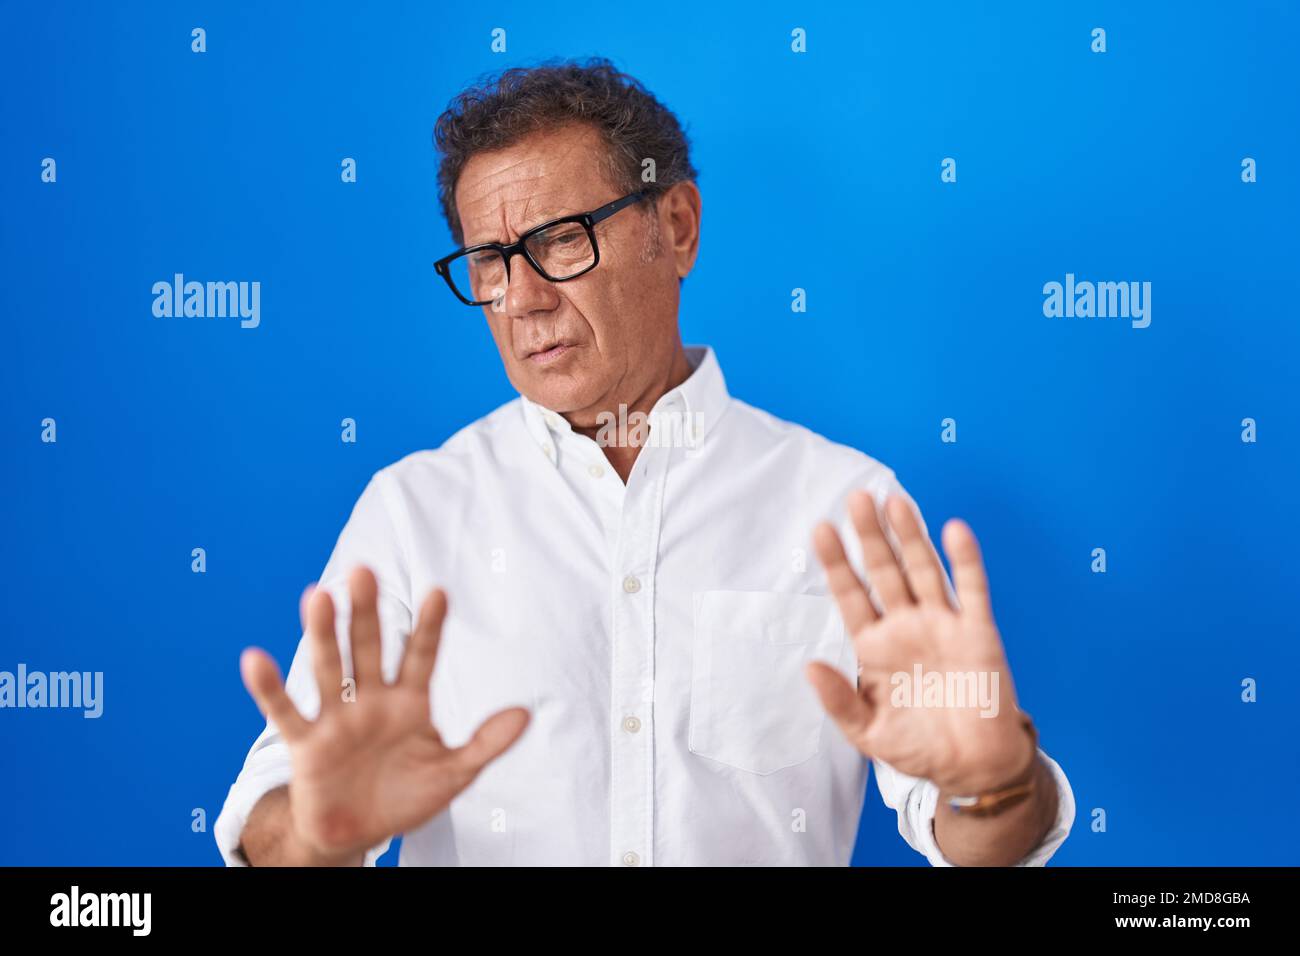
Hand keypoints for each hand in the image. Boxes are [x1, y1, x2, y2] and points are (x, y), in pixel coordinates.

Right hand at [239, 567, 529, 862]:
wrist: (359, 834)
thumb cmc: (406, 796)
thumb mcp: (453, 773)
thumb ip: (485, 743)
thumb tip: (526, 714)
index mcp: (410, 702)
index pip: (422, 656)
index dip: (430, 628)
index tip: (438, 592)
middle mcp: (371, 700)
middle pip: (369, 649)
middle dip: (367, 613)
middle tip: (365, 571)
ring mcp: (337, 719)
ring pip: (329, 669)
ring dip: (323, 635)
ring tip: (318, 596)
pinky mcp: (307, 744)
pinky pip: (284, 713)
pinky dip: (269, 688)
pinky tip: (256, 659)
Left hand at [806, 492, 1034, 795]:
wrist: (973, 769)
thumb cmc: (918, 748)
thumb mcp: (868, 732)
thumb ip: (840, 701)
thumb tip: (809, 667)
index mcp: (875, 646)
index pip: (851, 595)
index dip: (838, 563)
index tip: (820, 530)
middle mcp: (906, 626)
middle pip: (884, 572)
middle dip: (870, 537)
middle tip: (856, 499)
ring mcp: (942, 625)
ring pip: (923, 570)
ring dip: (911, 537)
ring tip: (894, 501)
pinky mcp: (978, 633)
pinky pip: (972, 590)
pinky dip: (965, 560)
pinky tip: (953, 530)